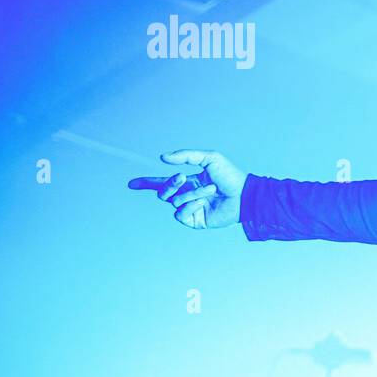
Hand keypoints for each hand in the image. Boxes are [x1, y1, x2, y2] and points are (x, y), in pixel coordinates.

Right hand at [128, 150, 246, 228]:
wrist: (244, 195)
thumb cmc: (230, 176)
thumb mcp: (209, 158)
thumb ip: (186, 156)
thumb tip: (163, 158)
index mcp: (188, 182)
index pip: (161, 182)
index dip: (146, 183)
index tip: (131, 184)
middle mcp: (186, 195)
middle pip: (162, 192)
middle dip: (169, 184)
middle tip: (182, 178)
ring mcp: (190, 209)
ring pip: (174, 201)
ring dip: (192, 193)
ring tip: (210, 190)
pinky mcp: (195, 220)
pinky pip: (180, 213)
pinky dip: (190, 205)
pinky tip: (203, 202)